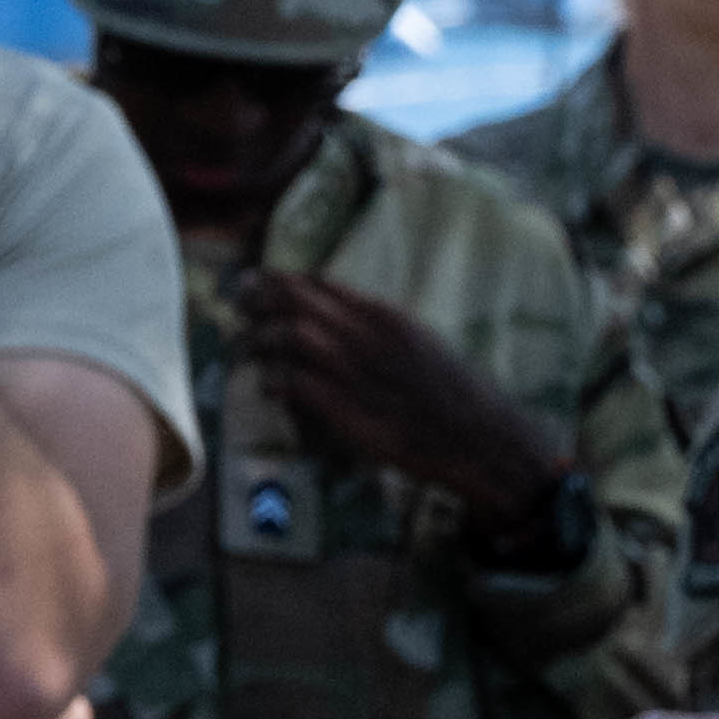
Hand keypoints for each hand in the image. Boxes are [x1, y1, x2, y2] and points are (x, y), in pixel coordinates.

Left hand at [236, 271, 575, 543]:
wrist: (480, 438)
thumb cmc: (456, 395)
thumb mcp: (422, 344)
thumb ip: (381, 331)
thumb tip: (344, 322)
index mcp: (387, 318)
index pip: (324, 287)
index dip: (285, 281)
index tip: (260, 280)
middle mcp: (369, 338)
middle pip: (301, 305)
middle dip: (262, 298)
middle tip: (238, 300)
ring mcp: (359, 373)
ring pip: (292, 338)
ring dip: (261, 340)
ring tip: (246, 348)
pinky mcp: (351, 410)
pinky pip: (299, 386)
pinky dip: (276, 381)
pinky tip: (268, 387)